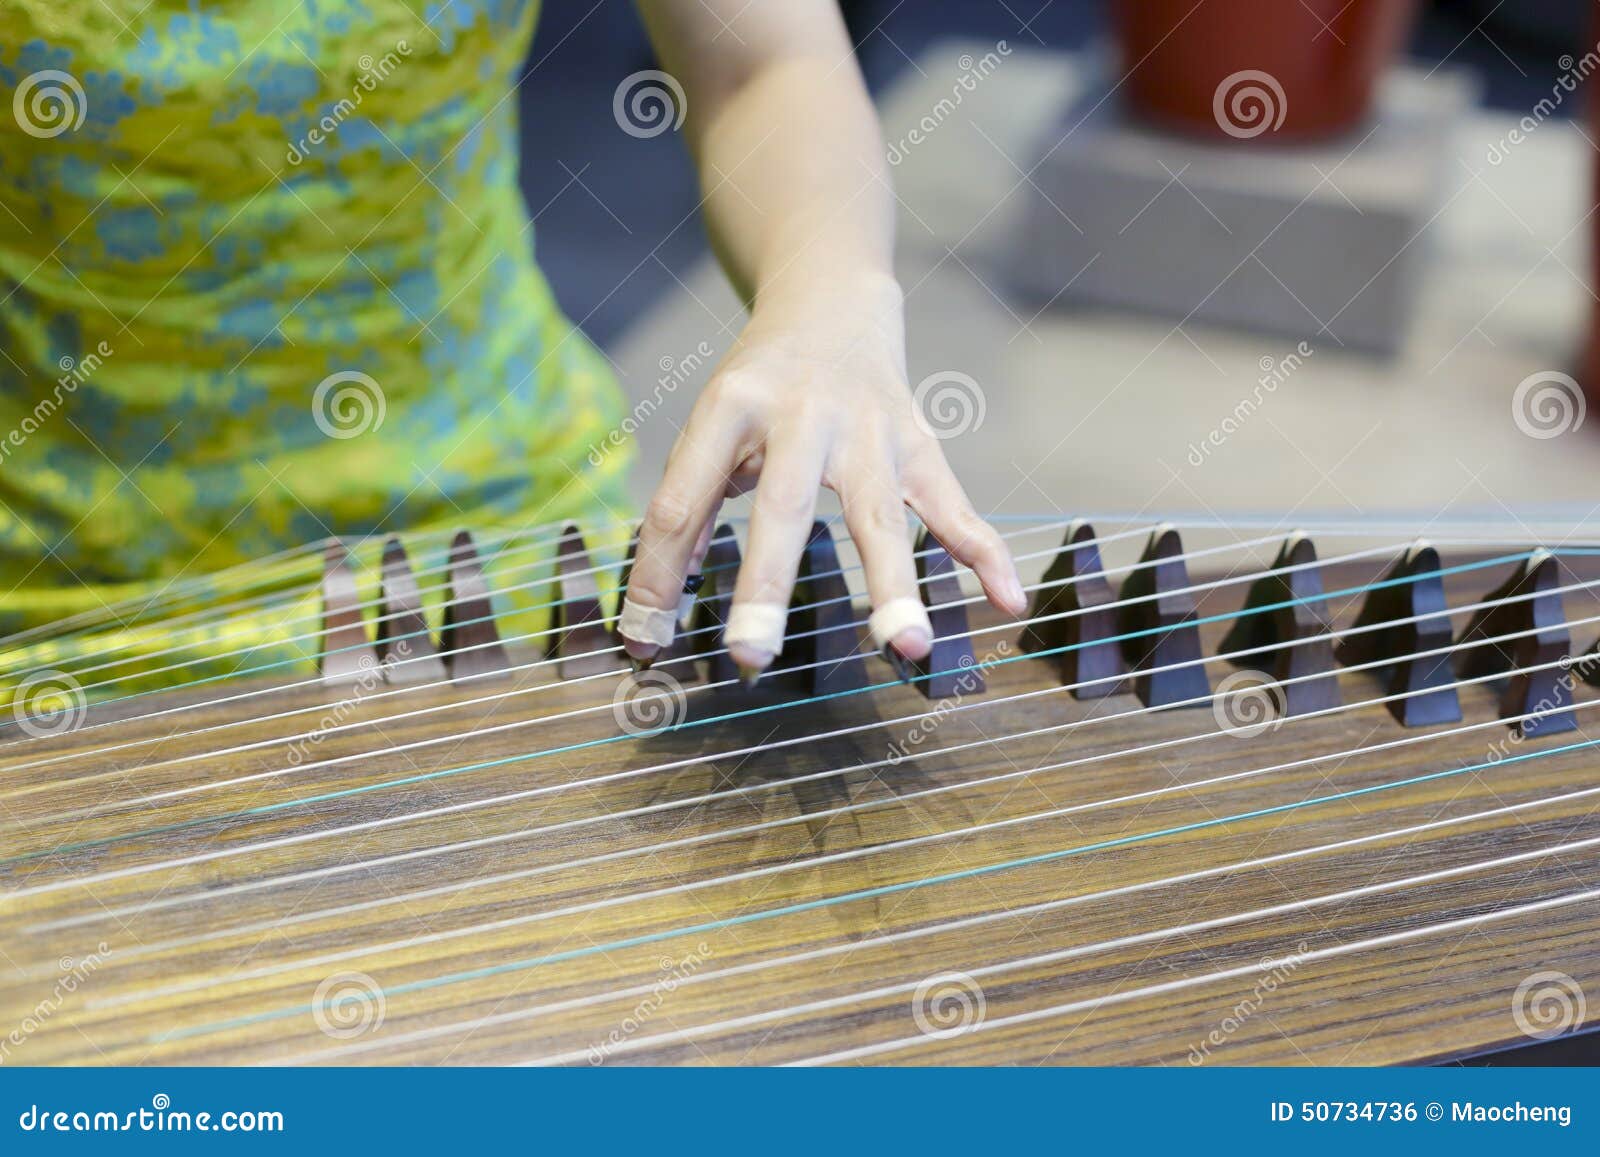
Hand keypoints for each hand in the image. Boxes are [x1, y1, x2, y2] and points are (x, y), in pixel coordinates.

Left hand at [616, 269, 1025, 680]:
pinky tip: (1008, 602)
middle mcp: (801, 415)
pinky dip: (984, 553)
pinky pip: (953, 505)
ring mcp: (870, 430)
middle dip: (766, 585)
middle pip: (783, 507)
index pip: (683, 501)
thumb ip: (689, 507)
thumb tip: (655, 604)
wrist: (832, 304)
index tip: (643, 644)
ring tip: (908, 647)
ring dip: (894, 584)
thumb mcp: (711, 427)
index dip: (657, 576)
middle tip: (750, 656)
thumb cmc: (759, 386)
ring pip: (880, 515)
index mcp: (731, 406)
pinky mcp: (918, 444)